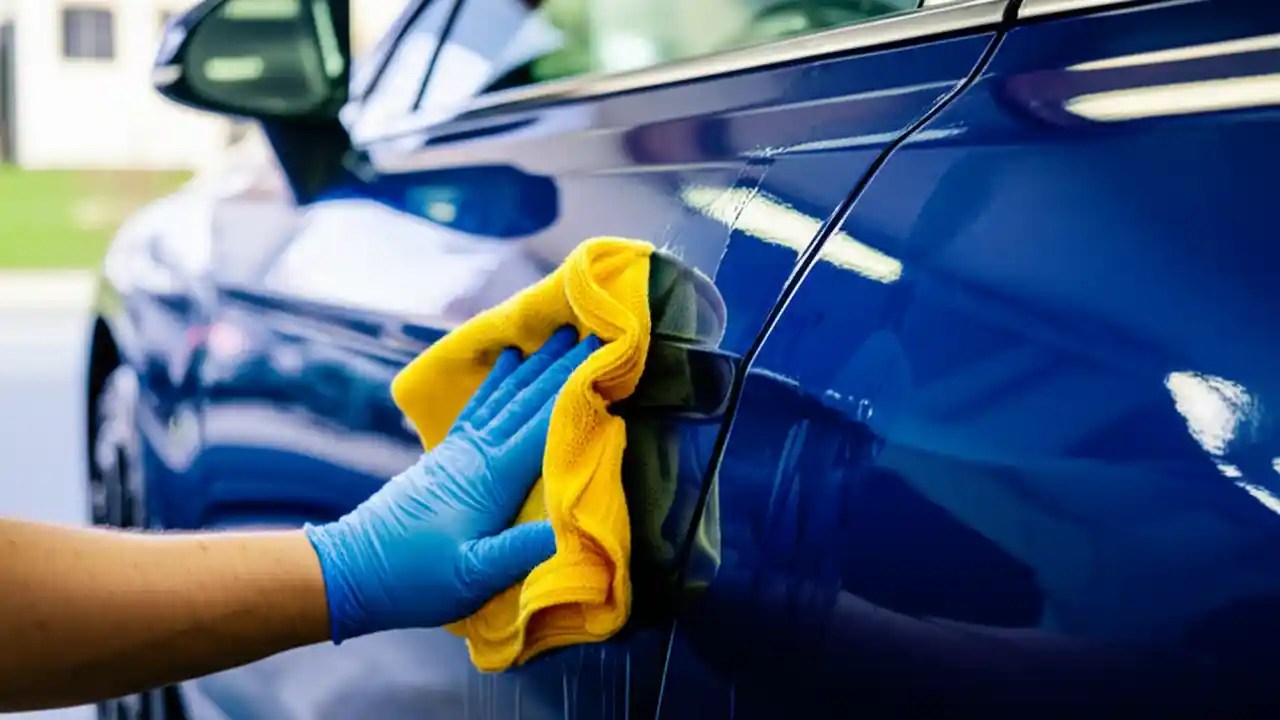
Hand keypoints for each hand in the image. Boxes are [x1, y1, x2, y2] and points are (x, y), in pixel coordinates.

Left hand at [306, 327, 599, 641]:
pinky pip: (480, 404)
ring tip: (558, 335)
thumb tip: (570, 528)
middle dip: (561, 367)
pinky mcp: (446, 454)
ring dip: (535, 365)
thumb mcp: (474, 576)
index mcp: (492, 478)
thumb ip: (520, 551)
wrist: (353, 570)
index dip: (575, 391)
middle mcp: (477, 453)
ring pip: (505, 395)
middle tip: (592, 333)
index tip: (602, 360)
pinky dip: (499, 379)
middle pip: (527, 401)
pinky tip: (508, 360)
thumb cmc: (417, 578)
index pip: (543, 425)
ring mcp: (459, 450)